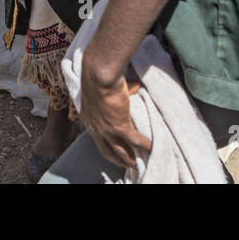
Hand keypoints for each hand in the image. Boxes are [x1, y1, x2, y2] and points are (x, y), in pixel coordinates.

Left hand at [78, 55, 151, 170]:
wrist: (100, 74)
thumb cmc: (98, 76)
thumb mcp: (103, 88)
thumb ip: (116, 92)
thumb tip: (134, 86)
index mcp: (88, 118)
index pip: (97, 137)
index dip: (105, 145)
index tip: (112, 151)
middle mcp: (95, 127)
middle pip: (106, 150)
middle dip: (116, 159)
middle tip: (125, 164)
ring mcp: (106, 129)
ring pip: (119, 149)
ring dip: (128, 158)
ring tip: (136, 164)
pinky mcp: (119, 126)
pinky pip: (133, 139)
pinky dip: (143, 145)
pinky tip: (150, 148)